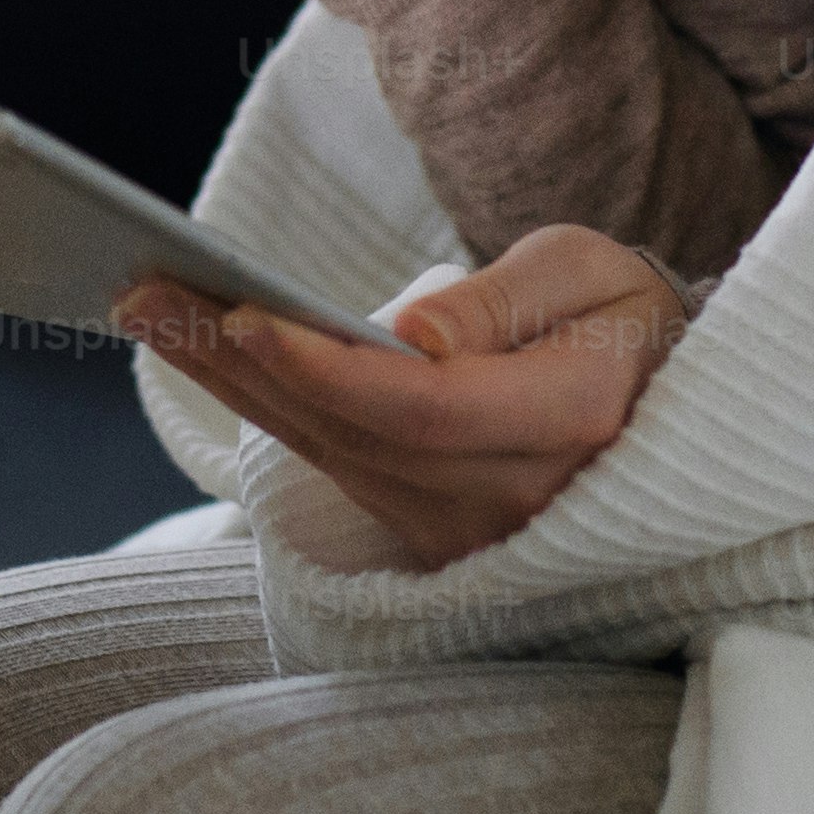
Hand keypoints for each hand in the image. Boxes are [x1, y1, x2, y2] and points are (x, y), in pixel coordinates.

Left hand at [115, 226, 684, 570]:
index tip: (242, 312)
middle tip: (144, 288)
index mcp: (572, 418)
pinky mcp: (436, 539)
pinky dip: (270, 408)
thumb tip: (405, 335)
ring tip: (148, 306)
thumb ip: (503, 300)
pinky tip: (206, 352)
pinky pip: (337, 468)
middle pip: (352, 432)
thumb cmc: (630, 320)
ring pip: (329, 453)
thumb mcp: (591, 275)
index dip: (328, 367)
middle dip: (240, 361)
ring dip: (233, 382)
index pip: (425, 408)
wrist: (670, 409)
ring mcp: (474, 534)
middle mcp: (518, 497)